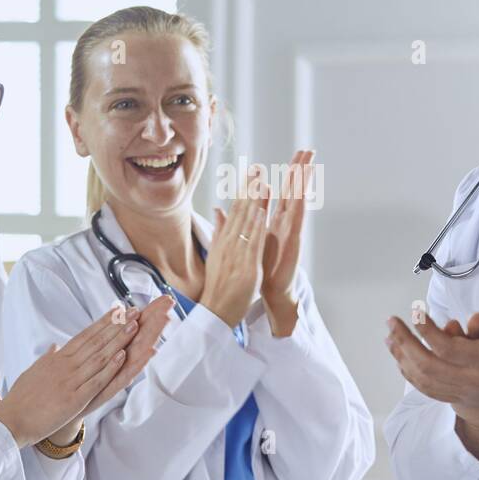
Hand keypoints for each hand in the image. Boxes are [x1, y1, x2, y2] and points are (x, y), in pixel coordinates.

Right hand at [0, 295, 172, 447]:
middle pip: (96, 341)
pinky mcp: (74, 399)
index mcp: (57, 359)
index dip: (103, 322)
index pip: (84, 335)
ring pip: (99, 357)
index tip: (117, 311)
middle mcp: (65, 365)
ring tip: (134, 326)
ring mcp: (70, 381)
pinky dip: (111, 367)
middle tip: (134, 311)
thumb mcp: (34, 371)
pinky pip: (96, 380)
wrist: (10, 421)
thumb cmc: (20, 399)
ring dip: (118, 340)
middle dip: (116, 326)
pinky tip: (123, 356)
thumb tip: (54, 345)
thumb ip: (47, 358)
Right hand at [202, 170, 268, 328]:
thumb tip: (218, 210)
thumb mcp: (218, 254)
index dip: (243, 192)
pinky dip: (256, 227)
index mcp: (224, 241)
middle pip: (240, 213)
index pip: (235, 212)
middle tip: (257, 168)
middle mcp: (229, 244)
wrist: (216, 311)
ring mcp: (237, 254)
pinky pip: (252, 243)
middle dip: (249, 189)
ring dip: (254, 202)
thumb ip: (220, 231)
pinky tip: (262, 212)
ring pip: (247, 223)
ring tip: (261, 182)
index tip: (250, 174)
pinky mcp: (246, 266)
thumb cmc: (219, 285)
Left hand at [259, 149, 313, 336]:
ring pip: (299, 201)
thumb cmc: (264, 264)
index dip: (289, 172)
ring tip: (309, 164)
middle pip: (295, 190)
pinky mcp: (294, 242)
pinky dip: (299, 207)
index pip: (285, 189)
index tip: (296, 155)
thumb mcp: (251, 237)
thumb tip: (228, 205)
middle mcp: (287, 221)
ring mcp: (292, 230)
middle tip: (309, 150)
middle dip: (301, 170)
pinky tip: (303, 193)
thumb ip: (244, 219)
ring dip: (304, 183)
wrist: (272, 289)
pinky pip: (297, 221)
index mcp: (277, 218)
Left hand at [385, 288, 478, 411]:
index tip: (416, 312)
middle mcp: (474, 381)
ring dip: (403, 359)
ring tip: (390, 338)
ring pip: (425, 382)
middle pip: (428, 367)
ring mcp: (467, 392)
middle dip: (406, 343)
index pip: (448, 350)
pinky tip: (402, 359)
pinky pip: (430, 390)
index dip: (427, 331)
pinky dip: (412, 375)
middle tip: (391, 322)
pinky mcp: (463, 398)